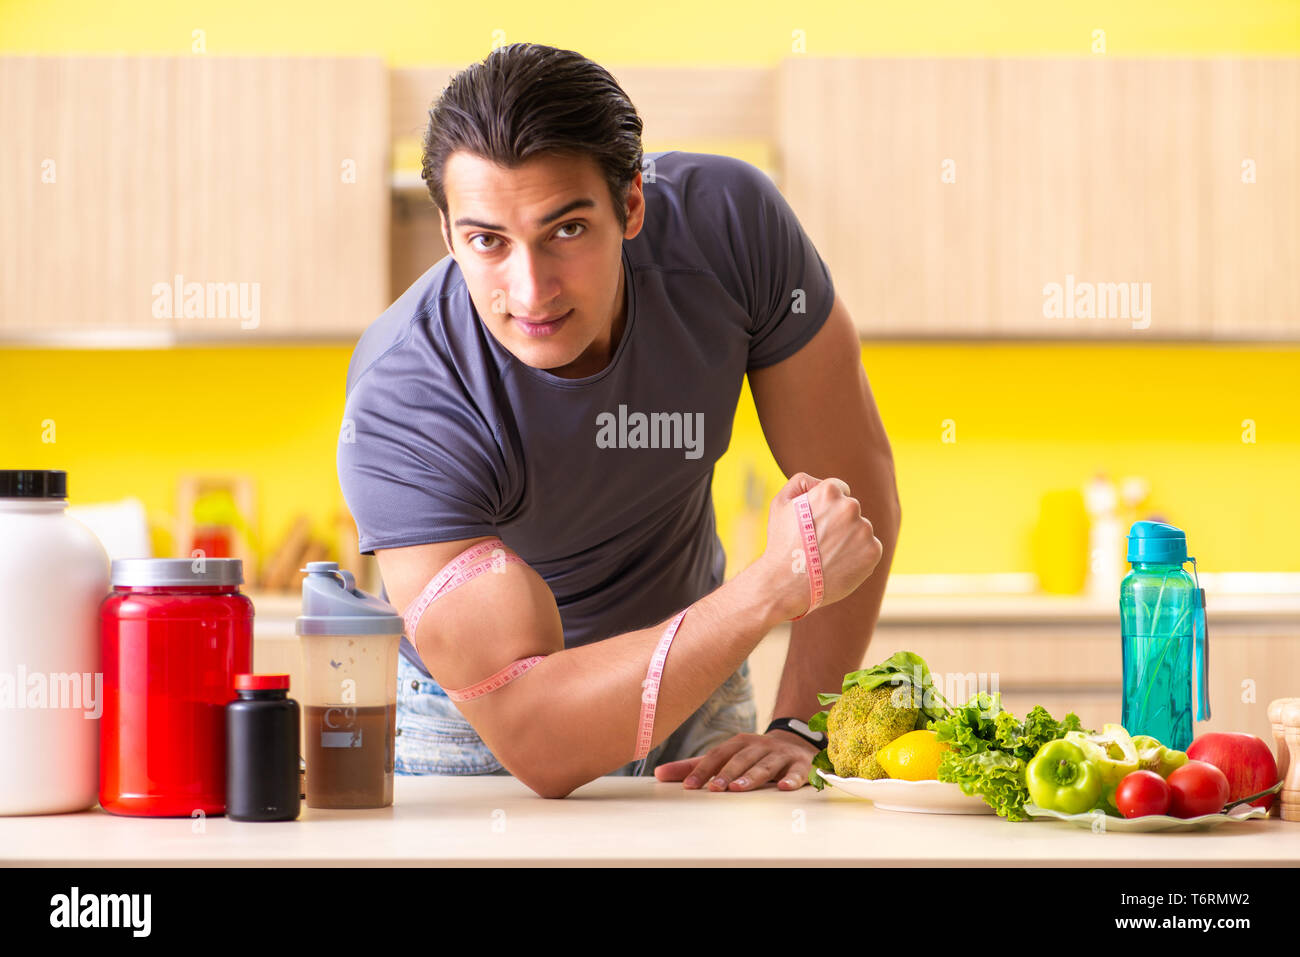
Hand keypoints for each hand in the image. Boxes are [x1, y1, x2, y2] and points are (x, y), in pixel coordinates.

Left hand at [653, 730, 819, 791]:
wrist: (795, 745)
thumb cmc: (753, 756)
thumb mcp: (726, 757)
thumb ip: (694, 767)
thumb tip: (659, 774)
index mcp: (738, 743)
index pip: (718, 755)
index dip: (703, 769)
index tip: (689, 786)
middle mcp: (758, 746)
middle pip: (741, 759)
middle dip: (727, 773)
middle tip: (714, 788)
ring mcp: (780, 754)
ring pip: (765, 765)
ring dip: (752, 776)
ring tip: (738, 788)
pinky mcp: (800, 764)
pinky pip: (797, 771)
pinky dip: (792, 779)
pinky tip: (784, 787)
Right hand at [757, 472, 882, 619]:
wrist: (787, 583)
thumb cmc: (781, 543)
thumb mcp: (780, 503)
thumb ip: (800, 482)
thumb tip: (820, 482)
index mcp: (829, 491)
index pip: (839, 490)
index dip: (827, 508)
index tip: (818, 524)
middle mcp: (850, 506)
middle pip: (851, 510)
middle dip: (839, 523)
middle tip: (821, 543)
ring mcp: (864, 529)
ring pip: (861, 530)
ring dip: (850, 540)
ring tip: (828, 556)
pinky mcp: (873, 550)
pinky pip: (870, 548)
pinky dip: (859, 556)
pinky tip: (840, 565)